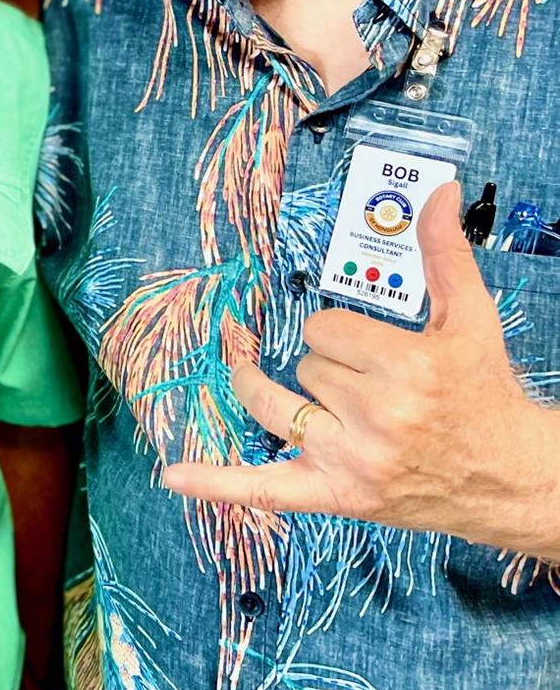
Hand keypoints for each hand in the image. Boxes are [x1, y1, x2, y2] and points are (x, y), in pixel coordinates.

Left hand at [164, 184, 559, 555]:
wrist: (515, 479)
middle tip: (373, 387)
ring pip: (278, 406)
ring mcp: (354, 461)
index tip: (372, 350)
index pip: (325, 329)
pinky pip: (267, 489)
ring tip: (293, 391)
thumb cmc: (487, 396)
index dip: (343, 335)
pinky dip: (219, 484)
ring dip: (282, 396)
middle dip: (331, 369)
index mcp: (407, 368)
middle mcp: (378, 416)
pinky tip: (174, 474)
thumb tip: (437, 193)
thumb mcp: (471, 320)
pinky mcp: (340, 496)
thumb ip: (444, 254)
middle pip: (305, 367)